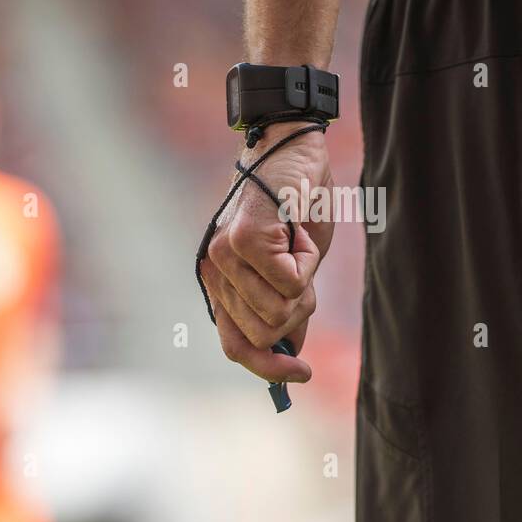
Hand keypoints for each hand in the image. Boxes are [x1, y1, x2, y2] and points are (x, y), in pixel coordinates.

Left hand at [201, 120, 333, 382]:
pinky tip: (297, 232)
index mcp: (220, 282)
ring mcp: (224, 257)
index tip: (300, 375)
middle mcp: (213, 272)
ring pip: (280, 312)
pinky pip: (290, 285)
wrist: (294, 147)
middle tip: (303, 270)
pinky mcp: (243, 242)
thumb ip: (284, 308)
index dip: (267, 368)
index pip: (235, 345)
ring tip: (296, 243)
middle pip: (265, 333)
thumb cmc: (296, 206)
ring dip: (305, 282)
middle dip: (298, 313)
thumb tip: (289, 353)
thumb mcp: (295, 267)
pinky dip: (307, 263)